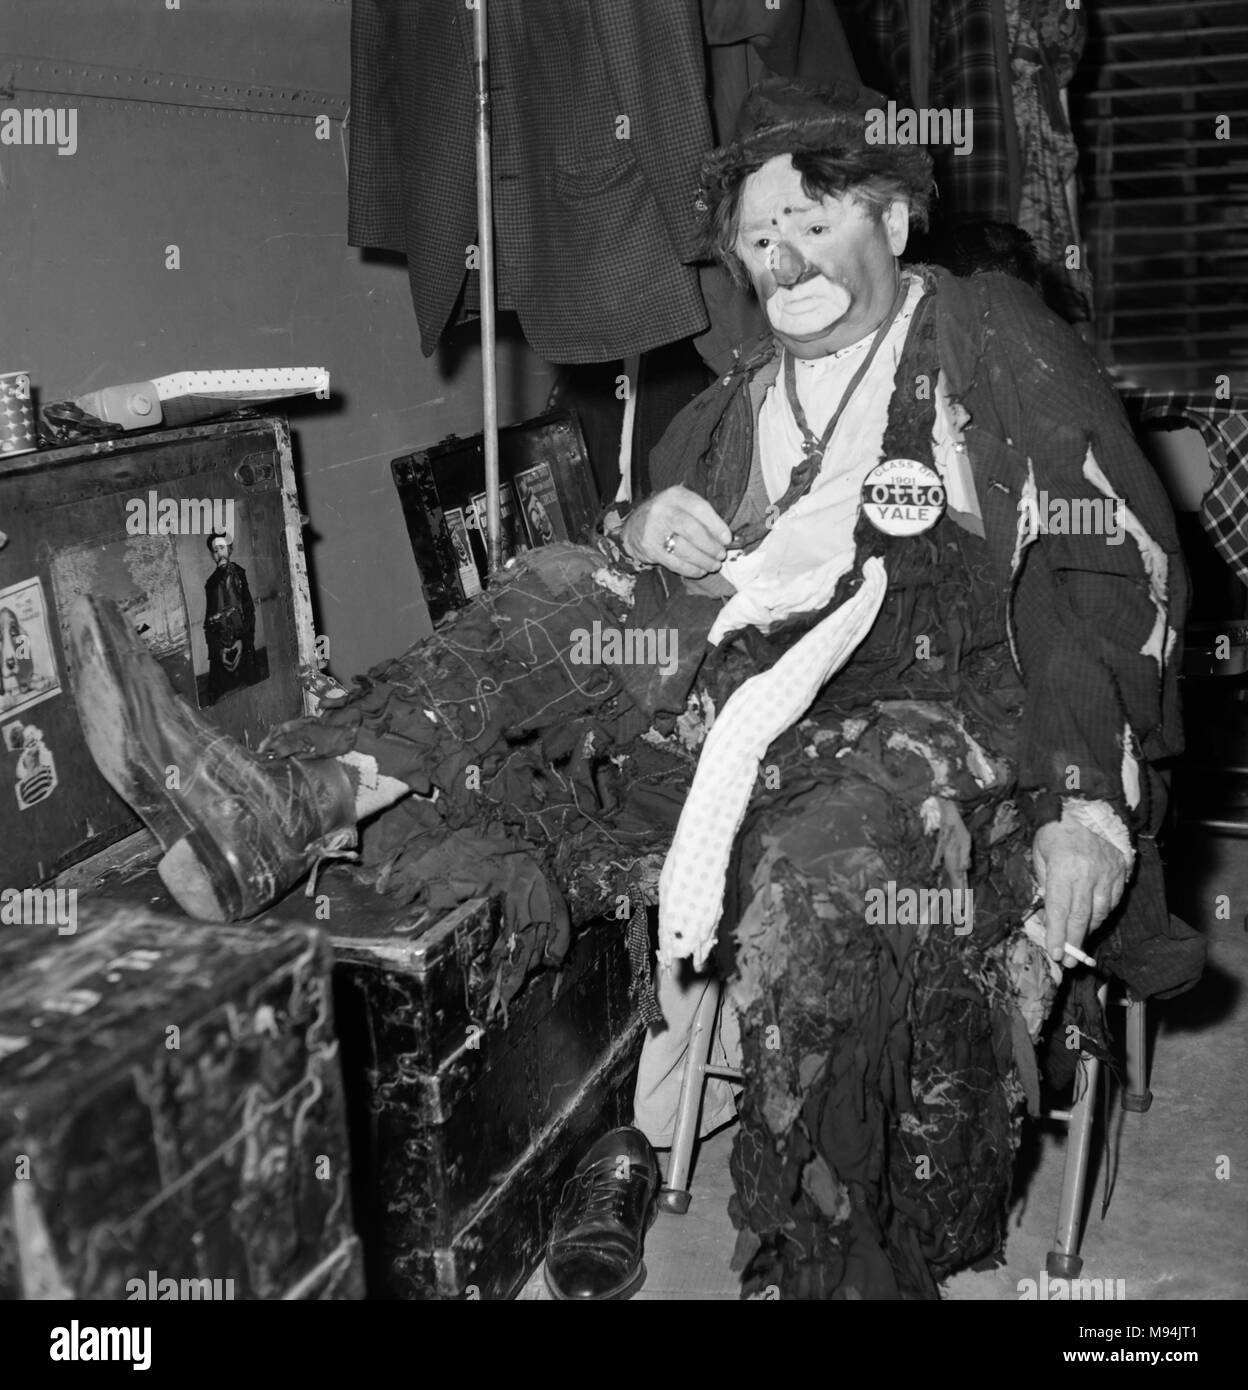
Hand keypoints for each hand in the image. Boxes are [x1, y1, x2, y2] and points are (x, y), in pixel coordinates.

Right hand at [619, 486, 732, 576]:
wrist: (634, 526)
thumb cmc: (669, 516)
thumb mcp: (683, 506)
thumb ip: (702, 517)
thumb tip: (725, 539)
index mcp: (676, 495)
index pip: (700, 509)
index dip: (716, 525)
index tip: (727, 539)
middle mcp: (663, 510)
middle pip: (692, 530)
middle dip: (710, 546)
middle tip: (721, 555)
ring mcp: (654, 529)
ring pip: (684, 549)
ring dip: (703, 560)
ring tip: (714, 565)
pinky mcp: (650, 548)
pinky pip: (674, 562)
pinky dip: (691, 569)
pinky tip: (700, 571)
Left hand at [1032, 819, 1128, 961]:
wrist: (1087, 808)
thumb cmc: (1056, 832)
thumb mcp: (1040, 854)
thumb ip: (1044, 883)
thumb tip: (1049, 911)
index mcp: (1063, 868)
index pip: (1059, 909)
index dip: (1057, 935)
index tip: (1054, 954)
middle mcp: (1088, 874)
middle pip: (1081, 917)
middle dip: (1073, 943)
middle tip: (1068, 962)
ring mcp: (1107, 874)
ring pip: (1099, 913)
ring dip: (1087, 931)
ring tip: (1078, 943)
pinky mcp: (1120, 873)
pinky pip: (1112, 903)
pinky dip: (1101, 916)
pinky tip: (1092, 921)